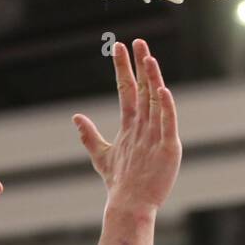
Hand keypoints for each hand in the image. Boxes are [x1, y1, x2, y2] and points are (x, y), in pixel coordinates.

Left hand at [73, 40, 181, 214]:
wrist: (130, 204)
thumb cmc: (119, 181)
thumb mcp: (101, 155)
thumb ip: (89, 135)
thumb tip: (76, 117)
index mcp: (132, 125)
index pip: (128, 90)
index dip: (124, 69)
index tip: (119, 48)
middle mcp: (146, 126)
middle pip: (143, 89)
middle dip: (141, 65)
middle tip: (138, 41)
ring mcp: (158, 135)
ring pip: (155, 101)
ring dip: (153, 79)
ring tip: (149, 58)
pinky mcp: (168, 148)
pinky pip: (167, 123)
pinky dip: (166, 107)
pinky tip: (162, 90)